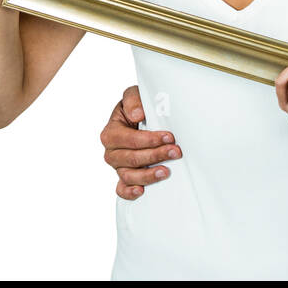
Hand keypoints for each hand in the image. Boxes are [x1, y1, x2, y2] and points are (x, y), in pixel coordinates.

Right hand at [100, 85, 181, 200]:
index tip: (169, 137)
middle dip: (155, 155)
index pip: (129, 139)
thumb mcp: (133, 95)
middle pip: (130, 158)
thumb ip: (132, 100)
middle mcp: (112, 151)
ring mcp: (117, 166)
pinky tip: (142, 191)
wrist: (141, 116)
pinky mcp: (124, 177)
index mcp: (111, 132)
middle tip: (175, 151)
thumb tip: (137, 115)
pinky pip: (121, 189)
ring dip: (148, 175)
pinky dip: (129, 192)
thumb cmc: (138, 107)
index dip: (149, 139)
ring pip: (128, 175)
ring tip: (166, 172)